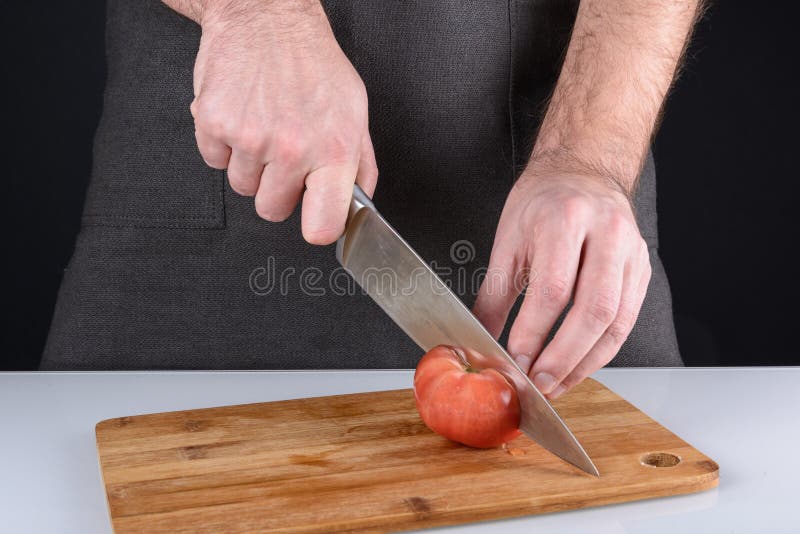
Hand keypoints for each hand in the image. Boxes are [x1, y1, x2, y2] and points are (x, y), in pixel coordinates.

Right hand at [190, 0, 377, 243]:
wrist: (266, 17)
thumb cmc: (312, 63)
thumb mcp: (354, 111)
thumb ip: (360, 164)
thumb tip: (358, 201)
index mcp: (333, 150)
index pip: (323, 226)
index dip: (316, 227)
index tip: (314, 218)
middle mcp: (291, 148)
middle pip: (272, 211)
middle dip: (276, 189)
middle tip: (284, 155)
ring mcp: (250, 138)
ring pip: (241, 187)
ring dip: (249, 165)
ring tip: (264, 127)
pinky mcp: (214, 124)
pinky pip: (213, 161)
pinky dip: (223, 145)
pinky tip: (242, 117)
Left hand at [473, 171, 650, 398]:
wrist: (581, 172)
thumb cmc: (541, 204)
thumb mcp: (508, 240)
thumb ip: (493, 295)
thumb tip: (478, 339)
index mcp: (564, 220)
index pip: (554, 288)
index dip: (534, 332)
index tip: (516, 361)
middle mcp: (606, 233)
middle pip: (594, 309)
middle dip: (564, 357)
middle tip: (539, 383)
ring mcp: (631, 251)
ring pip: (617, 320)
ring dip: (585, 363)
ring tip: (556, 385)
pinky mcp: (642, 269)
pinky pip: (627, 320)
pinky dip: (602, 350)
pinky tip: (578, 366)